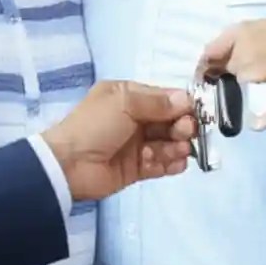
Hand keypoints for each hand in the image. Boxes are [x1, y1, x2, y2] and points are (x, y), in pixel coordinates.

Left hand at [42, 81, 195, 201]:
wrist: (68, 165)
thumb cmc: (94, 126)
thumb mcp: (124, 103)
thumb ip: (157, 102)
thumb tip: (187, 99)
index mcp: (129, 96)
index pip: (165, 98)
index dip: (183, 105)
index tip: (197, 113)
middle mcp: (135, 118)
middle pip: (171, 121)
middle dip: (183, 127)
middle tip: (184, 132)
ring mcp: (137, 144)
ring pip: (169, 143)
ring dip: (178, 147)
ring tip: (177, 151)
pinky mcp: (138, 168)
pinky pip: (162, 164)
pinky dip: (171, 163)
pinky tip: (174, 163)